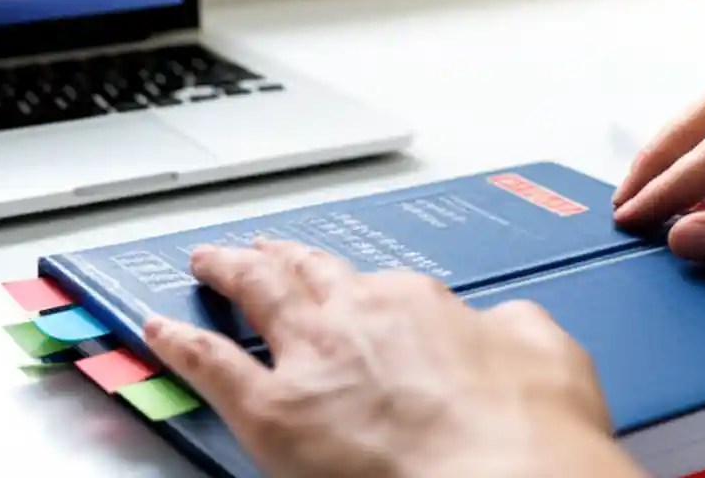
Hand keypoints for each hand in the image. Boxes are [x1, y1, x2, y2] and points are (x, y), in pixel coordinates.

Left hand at [143, 238, 640, 477]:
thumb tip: (505, 323)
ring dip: (229, 272)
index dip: (361, 290)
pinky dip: (178, 342)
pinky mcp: (272, 412)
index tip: (356, 294)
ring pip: (255, 295)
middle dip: (279, 257)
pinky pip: (209, 364)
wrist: (503, 477)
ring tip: (209, 260)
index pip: (377, 287)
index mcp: (416, 304)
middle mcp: (356, 316)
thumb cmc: (531, 431)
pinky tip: (158, 327)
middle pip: (305, 272)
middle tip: (259, 248)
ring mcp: (310, 359)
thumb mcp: (547, 352)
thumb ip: (513, 329)